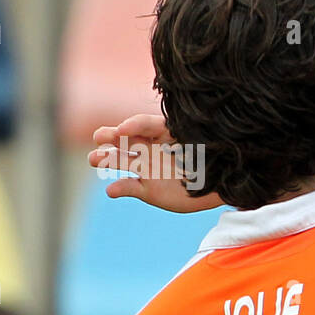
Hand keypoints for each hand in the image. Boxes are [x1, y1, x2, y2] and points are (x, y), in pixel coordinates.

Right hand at [87, 113, 221, 212]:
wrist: (219, 185)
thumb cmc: (212, 159)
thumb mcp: (202, 146)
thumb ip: (189, 140)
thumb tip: (182, 132)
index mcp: (164, 133)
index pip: (144, 124)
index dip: (133, 125)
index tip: (123, 130)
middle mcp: (150, 148)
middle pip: (125, 139)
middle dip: (109, 136)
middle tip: (99, 138)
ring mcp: (146, 168)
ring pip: (121, 160)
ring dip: (106, 159)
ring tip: (94, 159)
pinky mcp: (147, 188)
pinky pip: (129, 187)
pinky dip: (119, 189)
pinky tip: (111, 190)